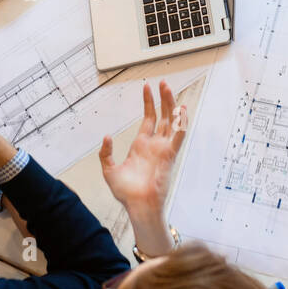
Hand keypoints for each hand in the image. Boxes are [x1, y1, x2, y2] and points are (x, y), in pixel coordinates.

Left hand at [99, 80, 186, 213]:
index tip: (147, 88)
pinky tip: (181, 111)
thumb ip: (106, 153)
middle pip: (162, 116)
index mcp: (142, 145)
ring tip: (169, 90)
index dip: (149, 102)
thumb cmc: (126, 192)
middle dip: (163, 99)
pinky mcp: (170, 155)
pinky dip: (181, 123)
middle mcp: (155, 144)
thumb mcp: (109, 170)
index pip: (149, 118)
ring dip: (171, 106)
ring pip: (171, 122)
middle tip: (162, 83)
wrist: (137, 206)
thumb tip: (106, 137)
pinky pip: (178, 136)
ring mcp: (163, 149)